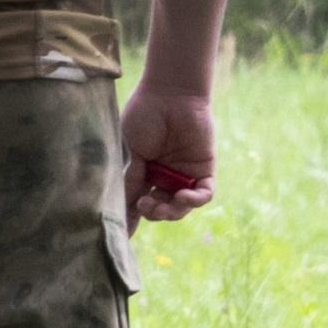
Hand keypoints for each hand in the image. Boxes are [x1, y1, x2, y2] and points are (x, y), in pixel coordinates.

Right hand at [121, 79, 214, 223]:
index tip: (123, 235)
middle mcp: (164, 176)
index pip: (138, 201)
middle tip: (145, 205)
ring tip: (161, 205)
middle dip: (153, 213)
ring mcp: (184, 173)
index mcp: (143, 171)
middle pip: (161, 208)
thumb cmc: (144, 115)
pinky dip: (194, 200)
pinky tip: (183, 196)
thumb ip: (131, 178)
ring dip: (172, 211)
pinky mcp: (203, 168)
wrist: (169, 92)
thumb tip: (124, 207)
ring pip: (181, 206)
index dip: (132, 218)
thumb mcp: (132, 150)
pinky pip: (204, 194)